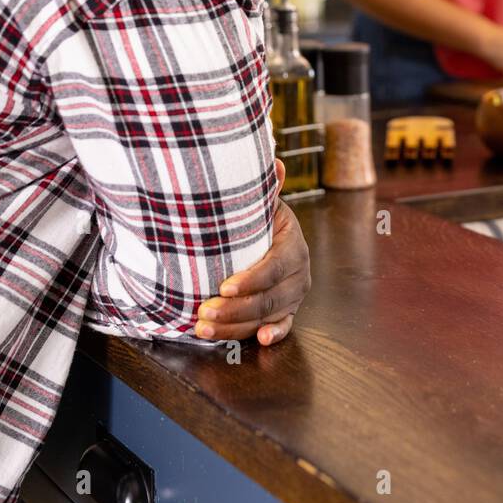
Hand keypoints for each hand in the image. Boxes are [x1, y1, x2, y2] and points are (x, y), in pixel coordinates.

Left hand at [195, 158, 310, 345]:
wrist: (271, 236)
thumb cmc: (257, 219)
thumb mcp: (261, 204)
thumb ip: (267, 188)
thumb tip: (275, 162)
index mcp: (293, 245)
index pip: (273, 267)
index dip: (250, 280)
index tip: (223, 286)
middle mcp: (299, 272)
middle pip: (269, 298)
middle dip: (235, 309)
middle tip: (203, 312)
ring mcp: (294, 294)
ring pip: (268, 315)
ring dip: (237, 326)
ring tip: (204, 327)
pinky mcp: (287, 310)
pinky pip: (284, 326)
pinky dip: (273, 334)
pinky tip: (260, 340)